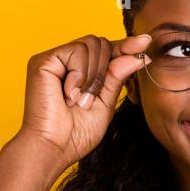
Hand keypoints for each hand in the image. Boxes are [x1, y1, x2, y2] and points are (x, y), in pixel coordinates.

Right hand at [16, 32, 152, 166]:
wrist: (54, 148)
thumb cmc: (76, 134)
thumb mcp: (106, 103)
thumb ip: (118, 76)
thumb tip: (140, 54)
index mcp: (81, 72)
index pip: (107, 50)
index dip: (126, 46)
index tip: (145, 42)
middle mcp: (66, 62)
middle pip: (101, 43)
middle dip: (105, 71)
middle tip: (90, 99)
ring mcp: (54, 60)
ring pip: (91, 44)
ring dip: (92, 77)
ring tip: (78, 101)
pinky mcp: (43, 60)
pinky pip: (76, 51)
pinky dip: (79, 75)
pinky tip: (68, 95)